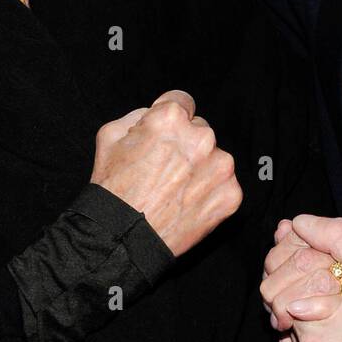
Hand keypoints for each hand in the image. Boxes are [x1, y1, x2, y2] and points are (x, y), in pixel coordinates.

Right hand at [91, 89, 241, 256]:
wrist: (122, 239)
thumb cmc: (113, 188)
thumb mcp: (110, 135)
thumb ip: (139, 115)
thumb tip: (157, 113)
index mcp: (171, 118)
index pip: (182, 101)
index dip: (169, 118)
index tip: (164, 134)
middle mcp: (202, 138)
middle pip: (200, 129)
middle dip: (185, 144)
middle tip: (165, 168)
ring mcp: (220, 167)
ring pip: (214, 156)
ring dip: (200, 167)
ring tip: (175, 189)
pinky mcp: (231, 195)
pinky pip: (224, 184)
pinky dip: (209, 192)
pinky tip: (186, 203)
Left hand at [259, 215, 341, 341]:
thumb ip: (333, 235)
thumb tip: (300, 222)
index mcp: (317, 339)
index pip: (277, 294)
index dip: (293, 269)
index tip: (312, 260)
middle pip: (280, 314)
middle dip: (294, 288)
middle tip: (320, 274)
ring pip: (289, 334)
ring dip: (300, 311)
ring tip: (328, 295)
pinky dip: (310, 335)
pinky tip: (330, 318)